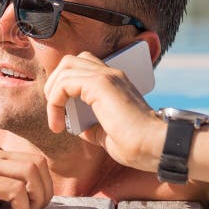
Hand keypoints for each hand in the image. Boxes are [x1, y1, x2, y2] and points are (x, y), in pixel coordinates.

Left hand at [44, 52, 165, 171]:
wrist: (156, 147)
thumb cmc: (136, 144)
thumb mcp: (104, 132)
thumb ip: (89, 124)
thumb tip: (74, 125)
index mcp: (114, 83)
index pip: (81, 67)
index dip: (64, 85)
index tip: (60, 114)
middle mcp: (111, 74)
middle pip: (70, 61)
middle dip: (54, 83)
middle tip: (55, 111)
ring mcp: (107, 76)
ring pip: (65, 66)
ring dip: (53, 92)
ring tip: (55, 118)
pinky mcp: (101, 84)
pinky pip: (65, 83)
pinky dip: (55, 101)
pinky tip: (58, 122)